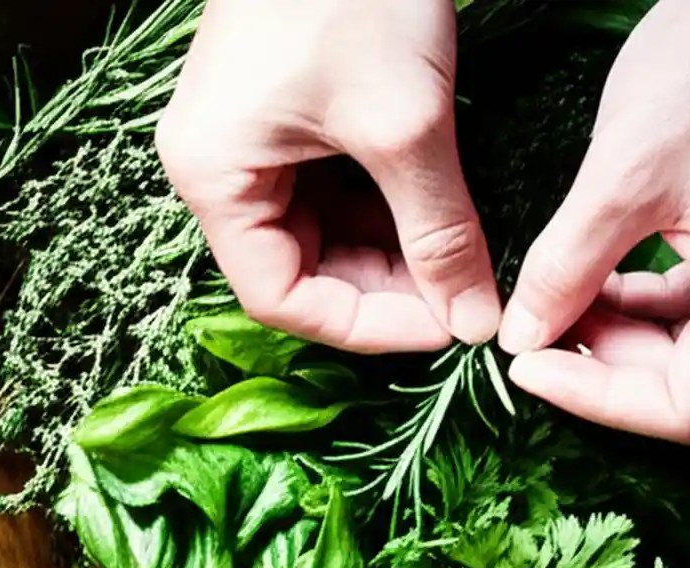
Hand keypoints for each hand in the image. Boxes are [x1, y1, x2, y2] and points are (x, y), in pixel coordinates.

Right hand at [156, 0, 499, 353]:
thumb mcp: (405, 127)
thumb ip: (440, 232)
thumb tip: (474, 320)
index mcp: (214, 176)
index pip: (281, 297)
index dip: (366, 326)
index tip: (445, 327)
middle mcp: (221, 167)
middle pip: (304, 269)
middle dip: (388, 289)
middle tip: (464, 295)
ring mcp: (255, 140)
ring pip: (327, 235)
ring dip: (394, 253)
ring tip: (462, 257)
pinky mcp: (292, 118)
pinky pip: (337, 191)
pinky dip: (390, 209)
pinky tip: (440, 213)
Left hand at [497, 0, 689, 446]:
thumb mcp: (616, 180)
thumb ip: (565, 271)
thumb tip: (522, 337)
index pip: (688, 410)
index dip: (599, 401)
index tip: (529, 368)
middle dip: (619, 383)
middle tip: (548, 343)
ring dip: (633, 348)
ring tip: (565, 306)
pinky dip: (657, 313)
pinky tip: (604, 283)